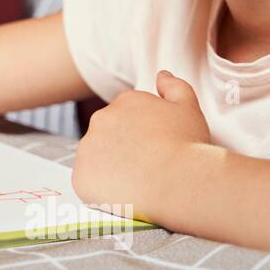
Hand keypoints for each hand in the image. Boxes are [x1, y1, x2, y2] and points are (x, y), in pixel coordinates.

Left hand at [72, 70, 211, 217]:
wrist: (179, 182)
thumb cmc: (188, 146)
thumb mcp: (189, 108)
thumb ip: (174, 87)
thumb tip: (161, 75)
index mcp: (124, 102)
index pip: (128, 117)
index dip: (144, 136)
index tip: (158, 149)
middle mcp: (100, 120)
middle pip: (109, 136)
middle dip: (125, 150)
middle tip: (149, 167)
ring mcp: (87, 148)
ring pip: (97, 159)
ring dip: (112, 169)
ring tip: (139, 182)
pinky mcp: (81, 177)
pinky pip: (89, 183)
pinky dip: (102, 190)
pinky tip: (125, 194)